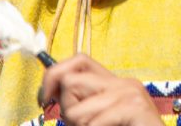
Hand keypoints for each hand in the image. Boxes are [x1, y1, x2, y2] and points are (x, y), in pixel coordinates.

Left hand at [40, 54, 162, 125]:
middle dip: (66, 110)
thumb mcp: (99, 121)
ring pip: (76, 110)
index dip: (54, 75)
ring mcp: (130, 93)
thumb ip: (83, 108)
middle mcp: (123, 83)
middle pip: (71, 81)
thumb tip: (50, 94)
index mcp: (114, 84)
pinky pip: (95, 123)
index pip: (79, 59)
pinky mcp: (135, 107)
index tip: (45, 100)